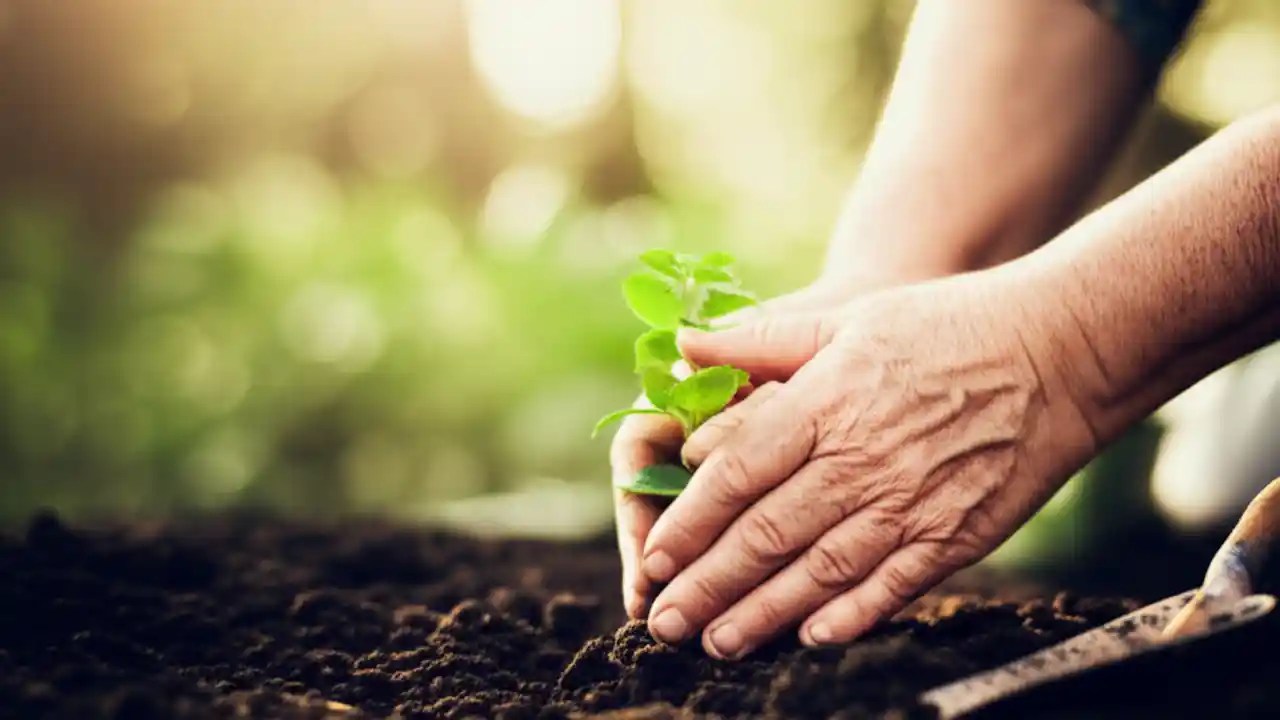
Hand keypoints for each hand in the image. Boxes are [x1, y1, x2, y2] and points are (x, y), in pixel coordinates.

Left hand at [638, 272, 1099, 657]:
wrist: (1058, 350)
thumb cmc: (943, 326)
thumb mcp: (845, 316)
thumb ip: (760, 340)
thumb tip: (684, 346)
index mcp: (824, 404)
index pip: (734, 474)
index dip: (688, 521)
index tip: (654, 555)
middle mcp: (859, 461)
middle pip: (764, 535)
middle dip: (707, 584)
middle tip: (665, 621)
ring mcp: (909, 503)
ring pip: (818, 572)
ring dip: (761, 614)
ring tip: (718, 643)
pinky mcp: (955, 535)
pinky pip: (892, 587)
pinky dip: (849, 617)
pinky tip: (811, 639)